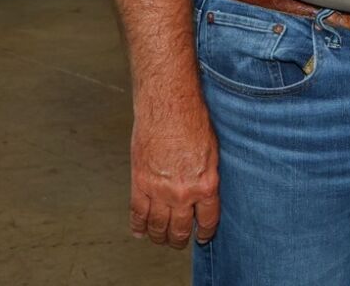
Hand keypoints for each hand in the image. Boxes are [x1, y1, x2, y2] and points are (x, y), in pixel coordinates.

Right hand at [130, 94, 219, 247]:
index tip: (203, 236)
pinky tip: (140, 231)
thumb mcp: (212, 151)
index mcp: (206, 184)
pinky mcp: (140, 183)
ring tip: (161, 239)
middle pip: (180, 228)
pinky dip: (138, 225)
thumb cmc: (193, 121)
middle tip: (180, 242)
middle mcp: (183, 193)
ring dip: (159, 236)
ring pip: (157, 225)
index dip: (205, 232)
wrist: (168, 107)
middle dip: (181, 239)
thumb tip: (205, 190)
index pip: (208, 219)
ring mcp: (159, 191)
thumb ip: (207, 175)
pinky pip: (137, 212)